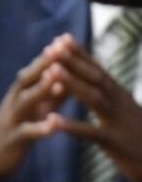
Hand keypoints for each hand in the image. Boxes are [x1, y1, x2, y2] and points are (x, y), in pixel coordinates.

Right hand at [0, 36, 67, 181]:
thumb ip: (49, 96)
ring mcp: (11, 121)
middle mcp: (13, 103)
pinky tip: (55, 123)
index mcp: (18, 95)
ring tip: (58, 77)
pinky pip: (27, 133)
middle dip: (45, 64)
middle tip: (60, 47)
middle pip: (28, 79)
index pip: (35, 71)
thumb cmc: (11, 133)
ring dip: (42, 89)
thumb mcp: (30, 112)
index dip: (50, 56)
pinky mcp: (12, 141)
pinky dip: (42, 128)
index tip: (66, 39)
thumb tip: (69, 77)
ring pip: (27, 102)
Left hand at [46, 34, 141, 181]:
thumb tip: (97, 80)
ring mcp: (118, 121)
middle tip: (52, 46)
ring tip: (49, 70)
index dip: (80, 54)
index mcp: (119, 97)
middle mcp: (120, 103)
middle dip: (73, 61)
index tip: (61, 39)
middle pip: (94, 77)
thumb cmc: (140, 138)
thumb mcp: (125, 113)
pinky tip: (51, 120)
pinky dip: (71, 126)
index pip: (98, 70)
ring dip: (71, 83)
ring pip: (93, 98)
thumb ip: (110, 97)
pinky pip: (91, 133)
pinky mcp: (115, 143)